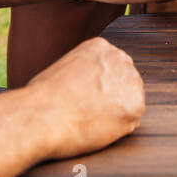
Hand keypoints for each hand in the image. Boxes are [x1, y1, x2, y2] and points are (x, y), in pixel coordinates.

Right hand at [23, 38, 144, 160]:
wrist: (41, 116)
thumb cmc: (41, 98)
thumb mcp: (62, 69)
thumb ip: (84, 71)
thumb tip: (91, 86)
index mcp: (100, 46)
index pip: (110, 67)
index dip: (100, 87)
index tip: (87, 98)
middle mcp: (120, 58)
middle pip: (124, 82)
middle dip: (112, 98)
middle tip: (89, 112)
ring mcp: (130, 81)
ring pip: (129, 102)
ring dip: (115, 114)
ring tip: (89, 120)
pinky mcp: (135, 106)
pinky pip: (131, 122)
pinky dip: (117, 130)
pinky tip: (96, 128)